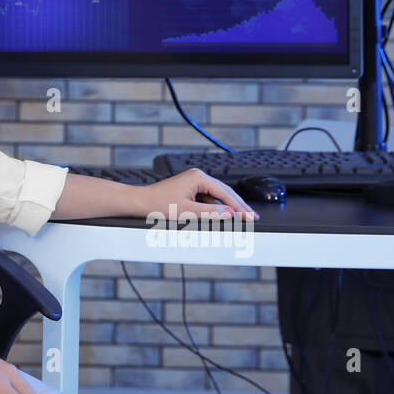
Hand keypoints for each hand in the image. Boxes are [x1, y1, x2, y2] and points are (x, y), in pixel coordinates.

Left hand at [136, 168, 257, 221]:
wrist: (141, 202)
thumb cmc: (159, 204)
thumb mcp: (187, 211)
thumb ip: (211, 213)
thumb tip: (231, 213)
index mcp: (198, 177)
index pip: (225, 193)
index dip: (239, 207)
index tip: (250, 217)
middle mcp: (197, 176)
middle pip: (224, 192)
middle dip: (239, 206)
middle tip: (252, 217)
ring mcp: (194, 182)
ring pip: (217, 196)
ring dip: (229, 207)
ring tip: (242, 217)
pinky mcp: (190, 189)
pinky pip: (209, 198)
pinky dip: (218, 207)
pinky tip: (225, 215)